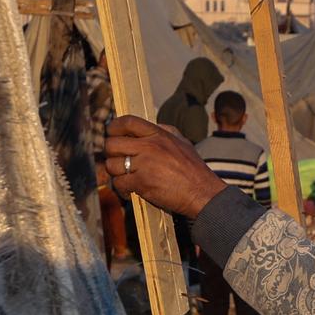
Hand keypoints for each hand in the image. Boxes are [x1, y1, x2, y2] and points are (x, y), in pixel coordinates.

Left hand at [103, 115, 224, 218]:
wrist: (202, 193)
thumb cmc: (194, 170)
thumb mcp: (182, 142)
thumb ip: (164, 132)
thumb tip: (150, 126)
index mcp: (158, 135)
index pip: (127, 121)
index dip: (114, 127)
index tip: (112, 133)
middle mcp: (149, 147)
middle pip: (112, 144)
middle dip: (112, 154)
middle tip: (119, 160)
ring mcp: (144, 165)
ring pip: (112, 165)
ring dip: (117, 173)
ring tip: (126, 177)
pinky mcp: (141, 183)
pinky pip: (118, 183)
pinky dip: (122, 189)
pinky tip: (131, 191)